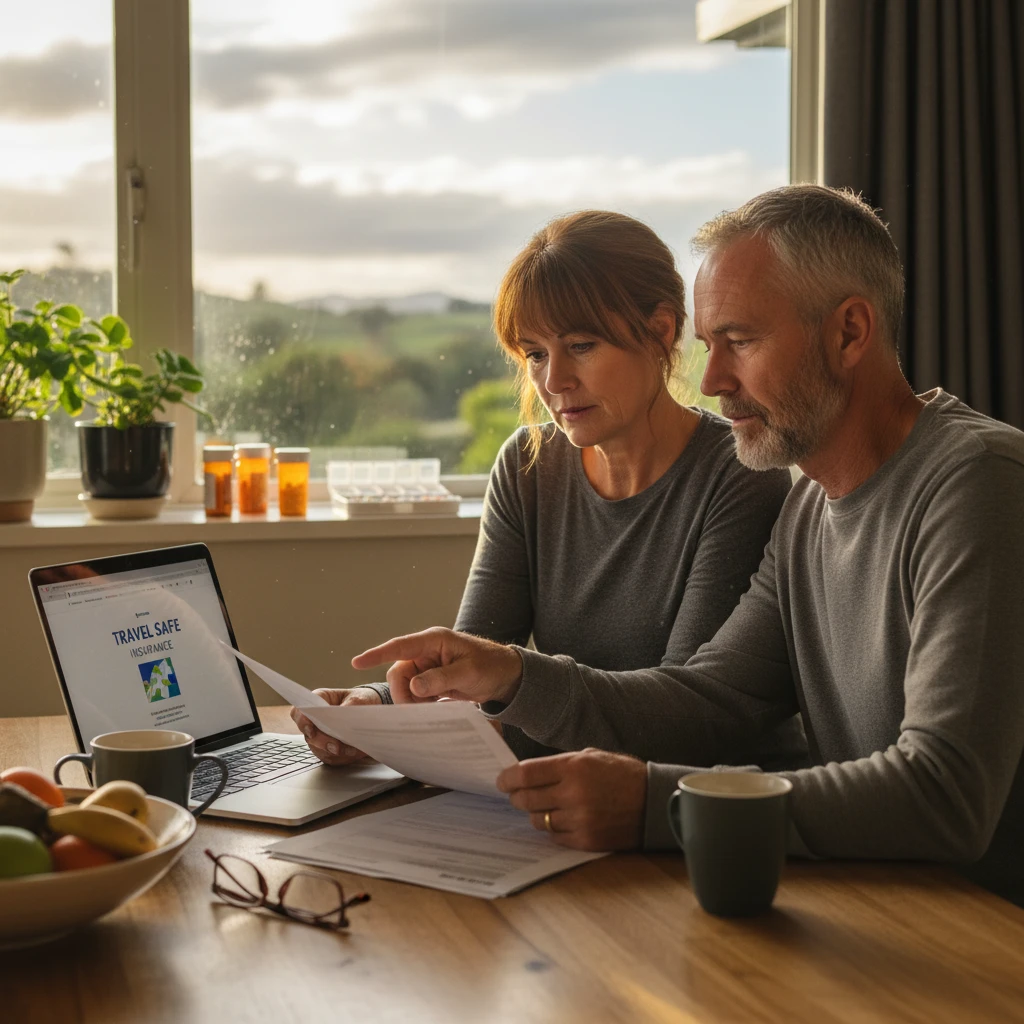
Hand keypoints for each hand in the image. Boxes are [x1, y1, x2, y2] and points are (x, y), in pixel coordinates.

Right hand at [290, 687, 380, 765]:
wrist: (371, 711)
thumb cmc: (361, 699)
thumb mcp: (360, 698)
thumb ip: (350, 705)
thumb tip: (342, 718)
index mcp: (318, 701)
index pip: (300, 711)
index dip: (302, 721)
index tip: (310, 730)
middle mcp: (315, 720)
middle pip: (309, 735)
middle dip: (323, 742)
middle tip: (337, 747)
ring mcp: (320, 736)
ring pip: (319, 749)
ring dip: (335, 752)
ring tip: (353, 750)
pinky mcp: (328, 749)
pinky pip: (330, 758)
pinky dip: (342, 758)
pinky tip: (354, 753)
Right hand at [351, 627, 523, 704]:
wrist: (506, 676)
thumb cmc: (491, 666)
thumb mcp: (468, 672)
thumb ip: (441, 679)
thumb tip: (414, 687)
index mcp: (434, 640)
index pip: (400, 646)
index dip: (377, 654)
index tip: (357, 662)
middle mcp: (427, 652)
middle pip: (399, 673)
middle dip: (404, 693)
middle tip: (419, 709)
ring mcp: (428, 666)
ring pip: (405, 686)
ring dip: (413, 701)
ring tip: (434, 707)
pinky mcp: (431, 680)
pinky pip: (414, 693)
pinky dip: (420, 703)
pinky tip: (435, 707)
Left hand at [497, 748, 646, 851]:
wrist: (654, 802)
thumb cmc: (622, 775)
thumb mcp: (592, 756)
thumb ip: (560, 764)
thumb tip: (527, 773)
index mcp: (574, 767)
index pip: (526, 774)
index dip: (508, 778)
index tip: (502, 781)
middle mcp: (574, 793)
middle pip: (526, 799)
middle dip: (517, 797)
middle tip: (517, 795)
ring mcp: (580, 819)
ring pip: (537, 820)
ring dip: (536, 813)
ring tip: (545, 806)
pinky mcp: (586, 840)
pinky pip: (554, 837)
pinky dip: (554, 829)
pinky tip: (563, 819)